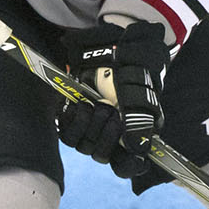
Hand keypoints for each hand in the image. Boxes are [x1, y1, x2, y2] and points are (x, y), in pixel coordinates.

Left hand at [56, 21, 168, 175]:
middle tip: (110, 111)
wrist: (112, 43)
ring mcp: (93, 125)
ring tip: (94, 105)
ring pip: (84, 146)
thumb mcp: (141, 90)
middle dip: (106, 136)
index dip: (130, 165)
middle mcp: (113, 133)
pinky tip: (78, 105)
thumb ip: (141, 120)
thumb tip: (139, 151)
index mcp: (134, 131)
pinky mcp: (75, 116)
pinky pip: (67, 134)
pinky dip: (72, 122)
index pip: (130, 164)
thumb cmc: (134, 65)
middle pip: (103, 155)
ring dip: (89, 127)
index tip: (131, 158)